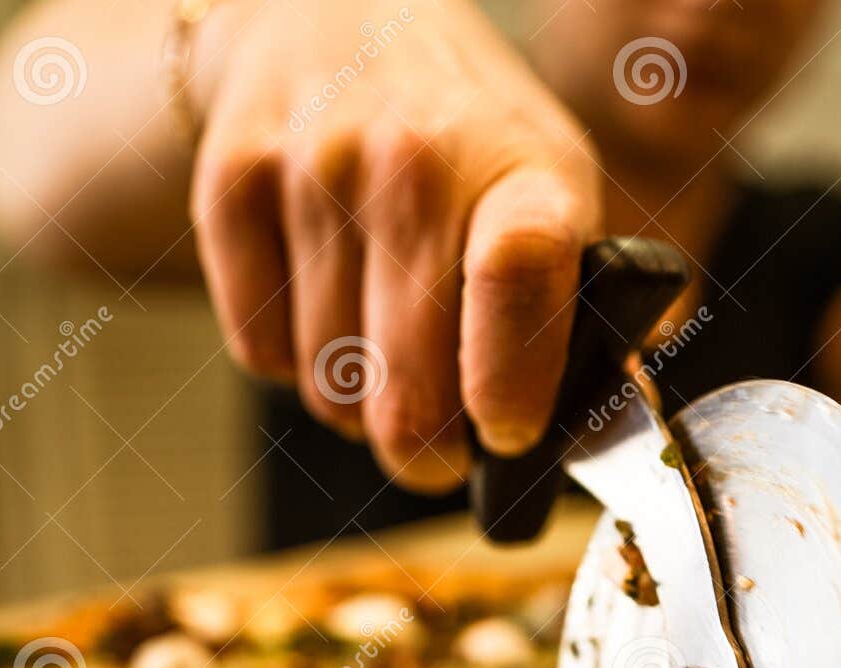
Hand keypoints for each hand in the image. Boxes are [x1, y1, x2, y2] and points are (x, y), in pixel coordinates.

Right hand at [188, 0, 601, 490]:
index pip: (516, 278)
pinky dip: (290, 363)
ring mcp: (314, 167)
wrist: (338, 17)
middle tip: (441, 443)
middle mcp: (413, 159)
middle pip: (407, 394)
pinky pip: (261, 355)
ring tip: (380, 344)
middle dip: (427, 451)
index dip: (508, 387)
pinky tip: (322, 305)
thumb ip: (580, 315)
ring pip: (329, 391)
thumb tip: (607, 429)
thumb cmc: (465, 143)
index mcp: (518, 171)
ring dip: (356, 402)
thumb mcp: (551, 194)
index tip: (505, 433)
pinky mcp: (233, 183)